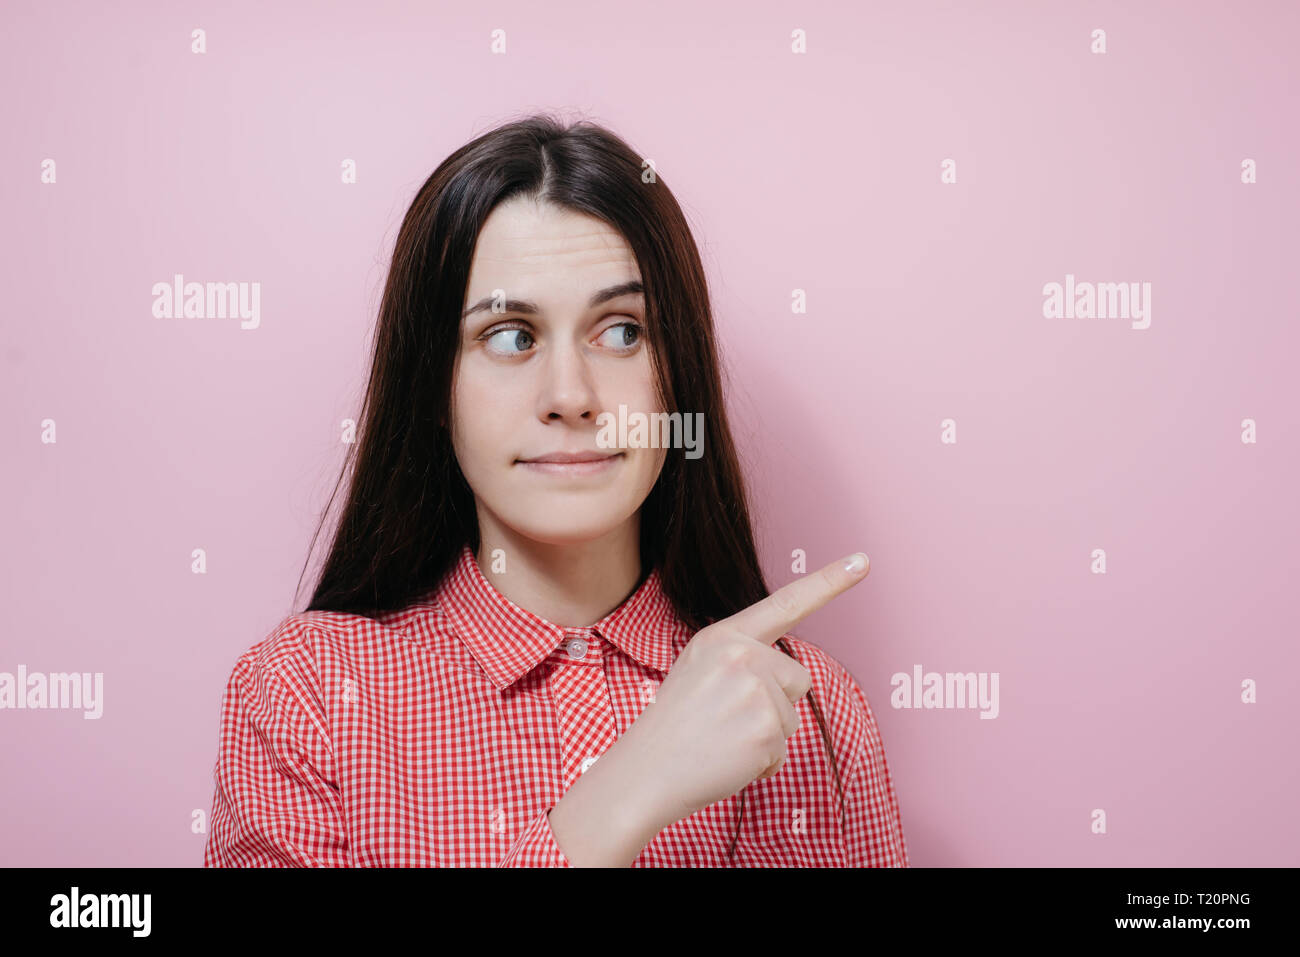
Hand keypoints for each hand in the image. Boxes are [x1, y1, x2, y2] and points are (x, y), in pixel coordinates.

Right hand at [616, 551, 870, 829]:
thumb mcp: (699, 669)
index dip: (828, 582)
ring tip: (722, 740)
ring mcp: (757, 692)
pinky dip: (761, 763)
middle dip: (776, 703)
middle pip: (797, 678)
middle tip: (726, 721)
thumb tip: (786, 675)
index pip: (785, 604)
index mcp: (724, 636)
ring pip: (792, 716)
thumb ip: (742, 659)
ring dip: (766, 736)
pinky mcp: (767, 730)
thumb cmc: (674, 725)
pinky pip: (783, 750)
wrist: (645, 771)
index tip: (862, 561)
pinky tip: (728, 760)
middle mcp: (743, 656)